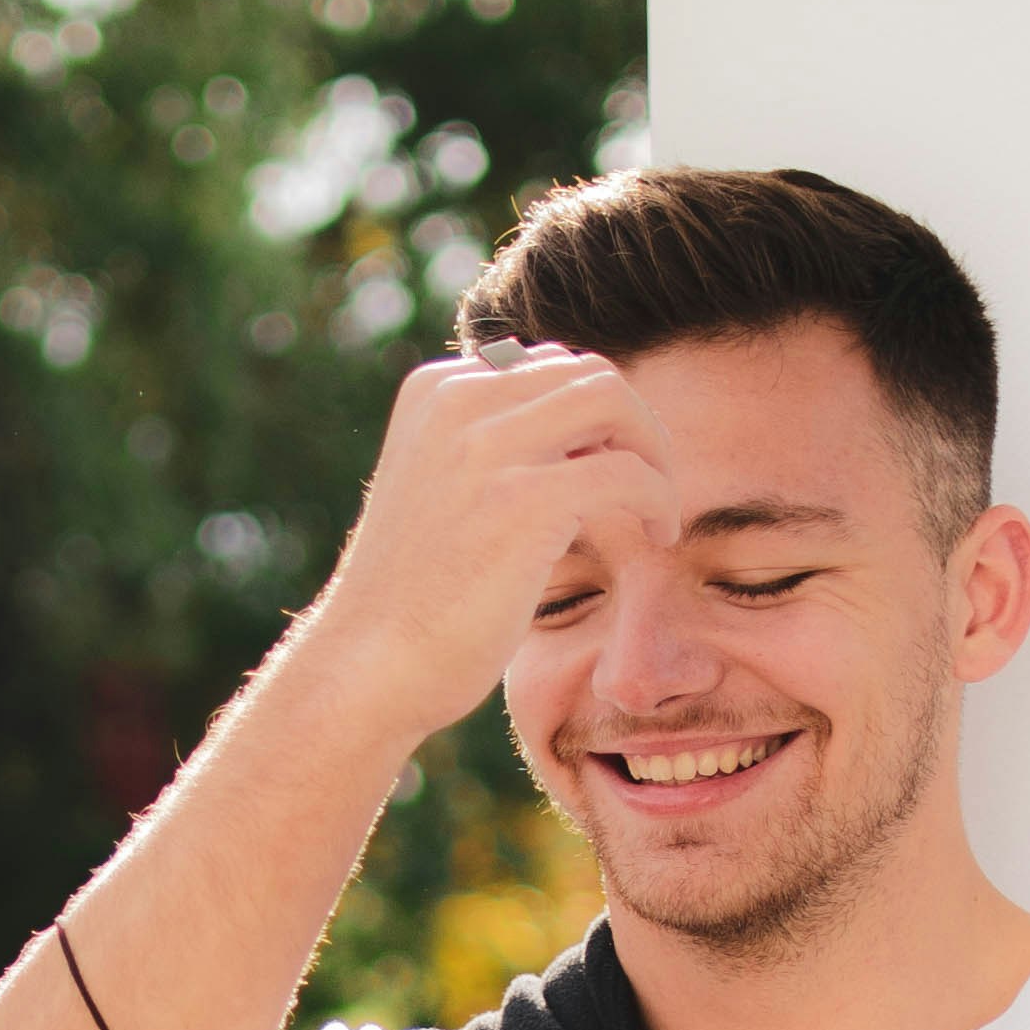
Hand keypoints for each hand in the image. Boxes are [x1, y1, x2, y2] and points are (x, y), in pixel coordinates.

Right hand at [305, 344, 680, 747]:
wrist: (369, 665)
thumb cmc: (411, 600)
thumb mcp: (439, 492)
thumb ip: (486, 450)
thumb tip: (574, 438)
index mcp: (434, 392)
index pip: (544, 364)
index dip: (589, 417)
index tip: (603, 471)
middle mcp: (457, 401)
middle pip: (587, 371)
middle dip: (631, 424)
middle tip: (644, 486)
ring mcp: (488, 448)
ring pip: (613, 400)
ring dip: (653, 449)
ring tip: (656, 507)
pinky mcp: (524, 501)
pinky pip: (628, 472)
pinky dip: (660, 497)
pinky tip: (659, 535)